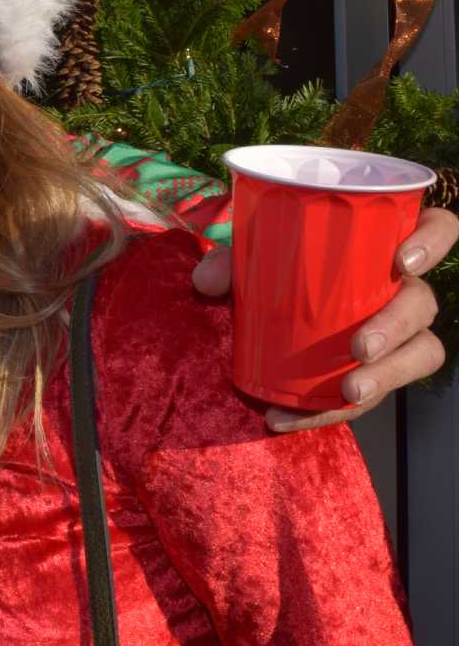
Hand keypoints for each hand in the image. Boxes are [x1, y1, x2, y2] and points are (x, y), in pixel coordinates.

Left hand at [192, 206, 456, 430]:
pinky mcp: (372, 371)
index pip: (437, 228)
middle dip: (398, 327)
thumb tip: (209, 282)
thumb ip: (228, 264)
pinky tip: (285, 417)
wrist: (254, 312)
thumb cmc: (270, 268)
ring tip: (351, 392)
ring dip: (389, 377)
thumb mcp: (247, 260)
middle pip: (423, 303)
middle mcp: (400, 288)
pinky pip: (368, 397)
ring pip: (420, 354)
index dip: (434, 238)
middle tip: (361, 347)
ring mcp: (395, 333)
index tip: (402, 259)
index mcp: (383, 246)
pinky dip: (327, 411)